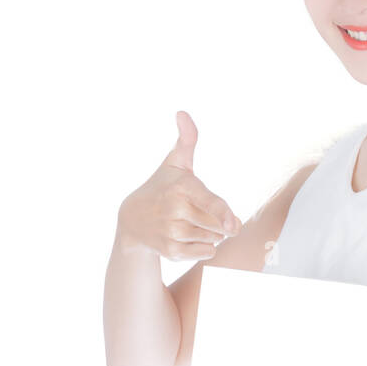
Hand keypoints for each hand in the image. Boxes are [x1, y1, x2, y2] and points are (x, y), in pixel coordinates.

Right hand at [117, 111, 240, 261]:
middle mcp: (175, 210)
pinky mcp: (170, 251)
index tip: (233, 225)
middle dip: (218, 220)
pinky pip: (205, 253)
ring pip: (214, 239)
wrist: (132, 219)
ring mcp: (171, 232)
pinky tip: (185, 237)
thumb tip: (182, 112)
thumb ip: (187, 139)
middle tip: (196, 210)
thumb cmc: (162, 186)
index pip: (209, 202)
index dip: (223, 214)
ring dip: (211, 233)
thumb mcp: (175, 162)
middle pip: (220, 224)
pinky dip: (202, 247)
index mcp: (181, 187)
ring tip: (189, 222)